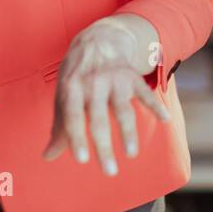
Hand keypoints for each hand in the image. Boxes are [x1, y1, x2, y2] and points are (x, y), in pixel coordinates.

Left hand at [42, 18, 170, 175]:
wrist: (97, 39)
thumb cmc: (76, 75)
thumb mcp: (63, 95)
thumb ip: (58, 127)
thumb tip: (47, 156)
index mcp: (72, 88)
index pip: (73, 117)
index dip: (77, 138)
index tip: (82, 160)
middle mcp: (93, 83)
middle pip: (99, 118)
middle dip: (104, 146)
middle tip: (109, 172)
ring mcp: (114, 79)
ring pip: (123, 109)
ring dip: (128, 132)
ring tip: (131, 154)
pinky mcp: (132, 77)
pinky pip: (145, 93)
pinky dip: (155, 105)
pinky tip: (164, 119)